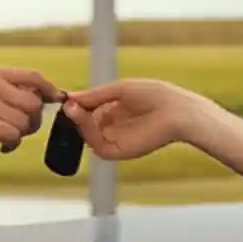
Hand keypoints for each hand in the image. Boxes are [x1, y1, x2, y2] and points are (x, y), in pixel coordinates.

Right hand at [0, 67, 63, 160]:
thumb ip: (14, 93)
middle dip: (33, 122)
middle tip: (18, 130)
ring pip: (25, 122)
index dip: (50, 90)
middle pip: (34, 103)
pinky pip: (12, 135)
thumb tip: (49, 96)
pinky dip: (11, 145)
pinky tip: (2, 147)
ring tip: (5, 138)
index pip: (34, 76)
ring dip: (20, 135)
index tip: (57, 101)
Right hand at [61, 79, 206, 160]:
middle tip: (67, 105)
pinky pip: (96, 144)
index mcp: (116, 110)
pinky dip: (87, 132)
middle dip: (75, 114)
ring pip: (88, 135)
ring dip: (78, 122)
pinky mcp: (119, 151)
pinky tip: (83, 118)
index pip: (89, 110)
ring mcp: (116, 139)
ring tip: (72, 109)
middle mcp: (114, 126)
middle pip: (86, 124)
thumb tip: (71, 98)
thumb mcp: (120, 90)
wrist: (176, 112)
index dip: (77, 105)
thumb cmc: (155, 95)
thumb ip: (95, 96)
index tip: (66, 98)